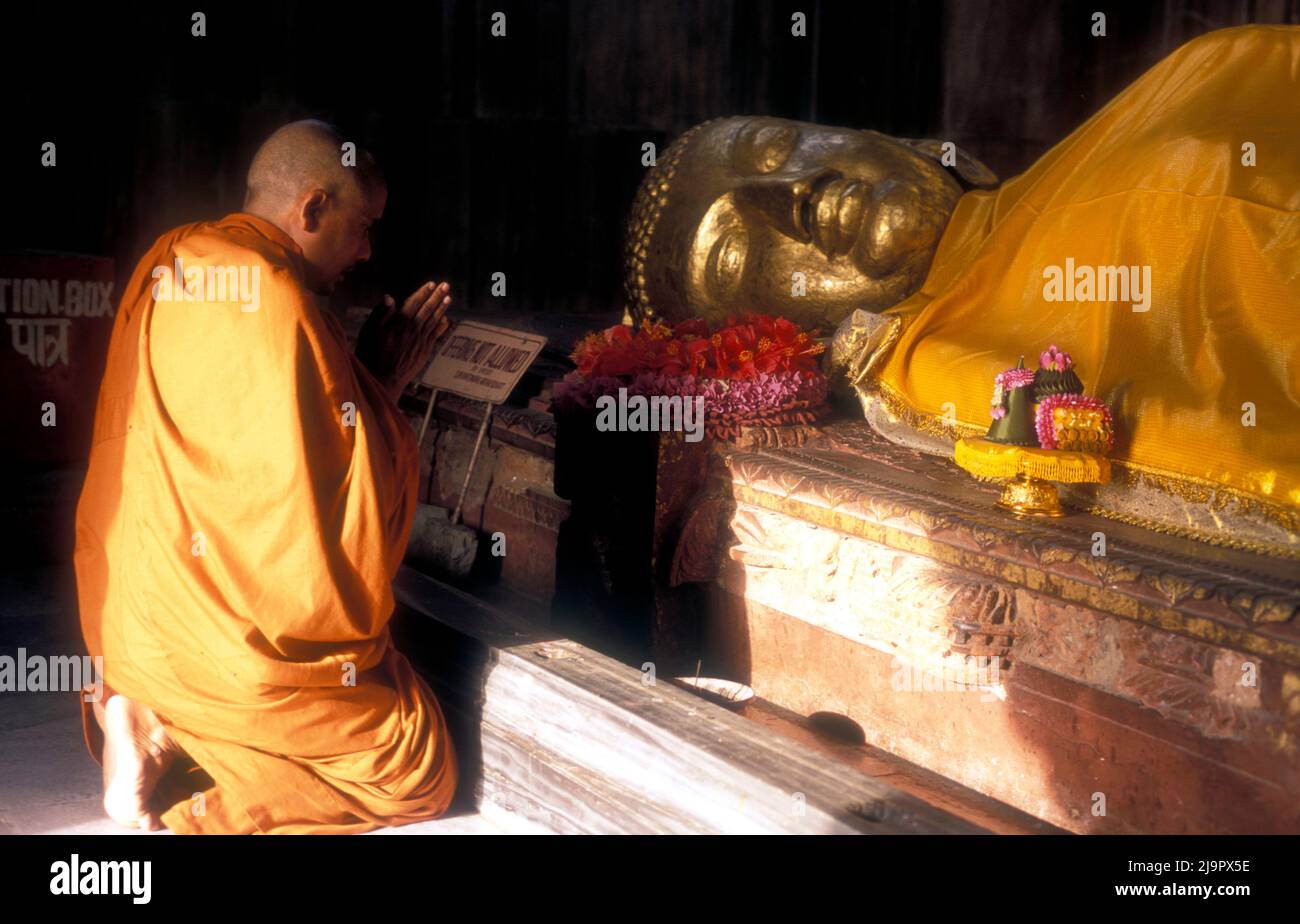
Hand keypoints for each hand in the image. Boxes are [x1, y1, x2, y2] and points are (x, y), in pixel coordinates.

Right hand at [356, 281, 451, 401]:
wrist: (383, 379)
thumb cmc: (371, 354)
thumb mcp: (369, 331)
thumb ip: (380, 313)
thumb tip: (389, 297)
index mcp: (399, 322)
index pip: (414, 302)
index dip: (423, 292)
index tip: (432, 284)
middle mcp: (413, 329)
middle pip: (427, 309)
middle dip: (437, 296)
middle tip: (446, 286)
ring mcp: (421, 340)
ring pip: (434, 320)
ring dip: (442, 308)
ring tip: (448, 298)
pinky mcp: (424, 351)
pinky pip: (435, 335)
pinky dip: (441, 326)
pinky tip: (446, 320)